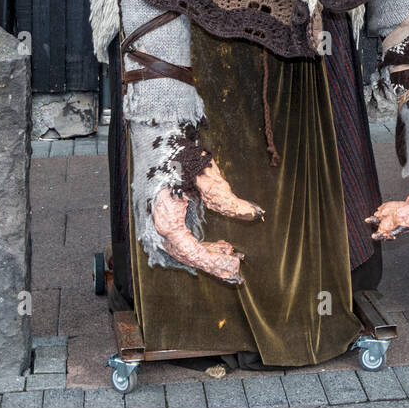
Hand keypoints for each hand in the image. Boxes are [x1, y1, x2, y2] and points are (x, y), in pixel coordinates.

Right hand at [150, 159, 262, 282]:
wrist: (156, 138)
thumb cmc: (179, 154)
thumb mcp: (206, 177)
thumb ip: (228, 200)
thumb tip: (254, 213)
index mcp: (163, 218)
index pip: (189, 251)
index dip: (212, 261)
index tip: (234, 266)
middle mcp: (154, 227)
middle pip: (186, 256)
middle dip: (212, 263)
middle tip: (236, 269)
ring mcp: (154, 225)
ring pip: (182, 251)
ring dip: (207, 254)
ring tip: (229, 251)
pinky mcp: (159, 220)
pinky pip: (179, 241)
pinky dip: (199, 245)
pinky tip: (219, 244)